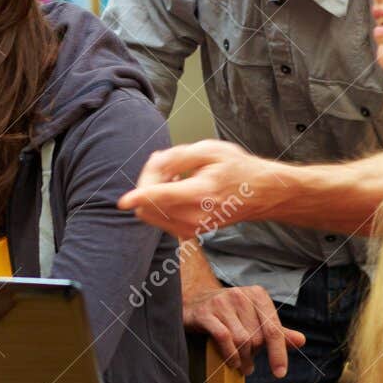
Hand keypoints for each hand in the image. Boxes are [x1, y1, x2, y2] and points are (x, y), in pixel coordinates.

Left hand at [117, 140, 275, 238]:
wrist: (259, 194)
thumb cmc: (237, 169)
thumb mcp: (210, 150)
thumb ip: (178, 157)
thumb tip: (153, 165)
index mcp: (202, 192)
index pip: (163, 197)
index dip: (140, 197)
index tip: (122, 202)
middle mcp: (196, 216)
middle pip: (149, 204)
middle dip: (147, 182)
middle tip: (165, 165)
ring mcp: (191, 228)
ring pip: (149, 213)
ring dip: (152, 193)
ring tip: (174, 176)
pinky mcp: (187, 233)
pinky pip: (158, 218)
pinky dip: (158, 203)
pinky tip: (176, 188)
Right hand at [183, 285, 304, 376]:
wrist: (194, 299)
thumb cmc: (229, 313)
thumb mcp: (254, 319)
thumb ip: (277, 331)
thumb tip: (301, 340)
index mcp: (257, 295)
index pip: (274, 329)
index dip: (279, 353)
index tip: (280, 373)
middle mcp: (240, 295)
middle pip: (257, 337)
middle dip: (254, 355)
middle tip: (249, 365)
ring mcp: (221, 302)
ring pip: (241, 340)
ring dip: (242, 359)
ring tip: (241, 366)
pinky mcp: (205, 313)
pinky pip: (224, 338)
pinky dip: (230, 355)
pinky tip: (231, 363)